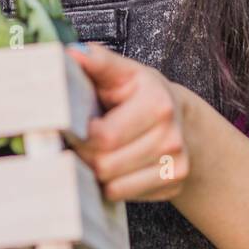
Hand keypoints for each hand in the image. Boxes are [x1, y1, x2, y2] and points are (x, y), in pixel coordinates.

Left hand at [66, 42, 191, 202]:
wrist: (178, 115)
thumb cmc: (140, 91)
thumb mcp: (121, 71)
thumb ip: (97, 62)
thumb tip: (73, 52)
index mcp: (157, 104)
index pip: (103, 136)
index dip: (78, 134)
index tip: (70, 125)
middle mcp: (171, 136)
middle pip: (105, 164)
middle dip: (84, 154)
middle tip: (78, 141)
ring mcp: (177, 164)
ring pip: (113, 185)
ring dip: (95, 172)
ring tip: (95, 152)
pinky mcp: (173, 184)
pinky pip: (124, 195)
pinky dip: (111, 184)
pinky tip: (114, 165)